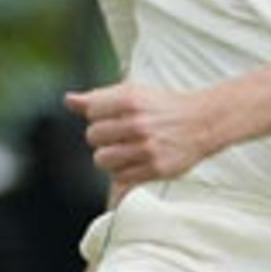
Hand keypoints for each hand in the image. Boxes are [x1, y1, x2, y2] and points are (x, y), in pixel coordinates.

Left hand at [65, 81, 213, 192]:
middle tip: (119, 135)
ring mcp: (146, 148)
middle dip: (102, 138)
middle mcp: (137, 123)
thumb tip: (69, 100)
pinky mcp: (154, 169)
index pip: (90, 111)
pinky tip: (134, 162)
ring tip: (124, 151)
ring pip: (102, 160)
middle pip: (92, 137)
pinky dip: (122, 173)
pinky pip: (120, 178)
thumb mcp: (133, 93)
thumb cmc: (164, 108)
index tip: (111, 117)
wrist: (202, 123)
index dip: (98, 115)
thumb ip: (99, 98)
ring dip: (109, 157)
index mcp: (130, 100)